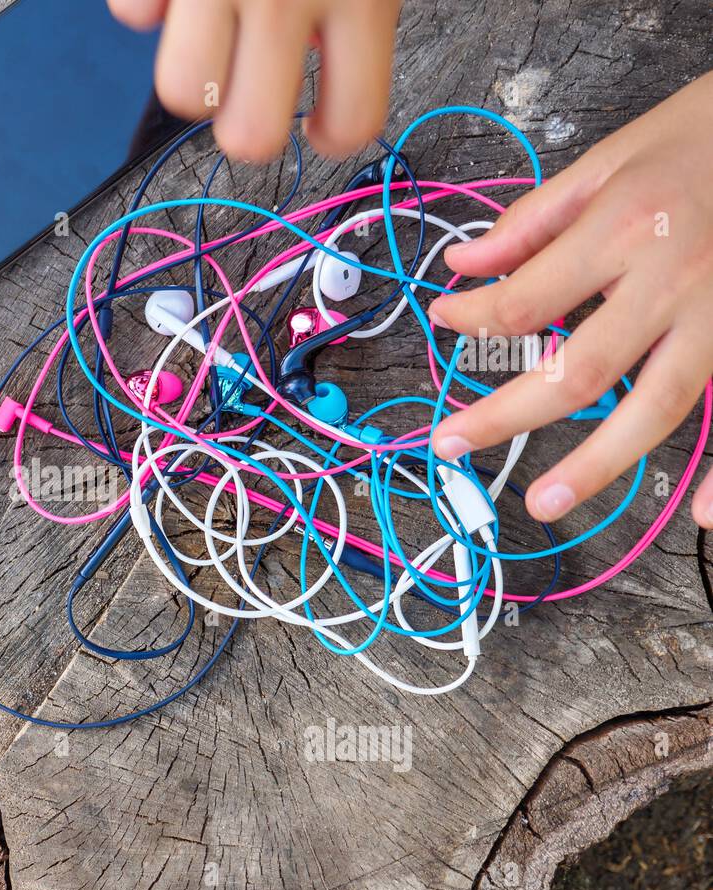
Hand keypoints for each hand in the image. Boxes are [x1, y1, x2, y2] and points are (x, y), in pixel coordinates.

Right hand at [108, 0, 401, 159]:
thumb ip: (354, 13)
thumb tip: (327, 86)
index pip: (351, 121)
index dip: (334, 135)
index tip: (321, 125)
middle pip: (248, 135)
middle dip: (247, 123)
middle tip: (254, 90)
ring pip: (181, 91)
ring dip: (195, 73)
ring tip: (213, 37)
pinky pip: (134, 14)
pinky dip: (152, 6)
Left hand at [428, 72, 712, 527]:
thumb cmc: (706, 131)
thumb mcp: (611, 156)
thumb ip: (533, 220)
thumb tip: (460, 265)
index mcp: (626, 229)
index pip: (524, 304)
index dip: (471, 320)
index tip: (446, 322)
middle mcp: (674, 280)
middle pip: (578, 373)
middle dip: (506, 418)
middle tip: (449, 445)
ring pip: (657, 407)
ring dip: (597, 464)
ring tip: (541, 500)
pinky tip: (701, 514)